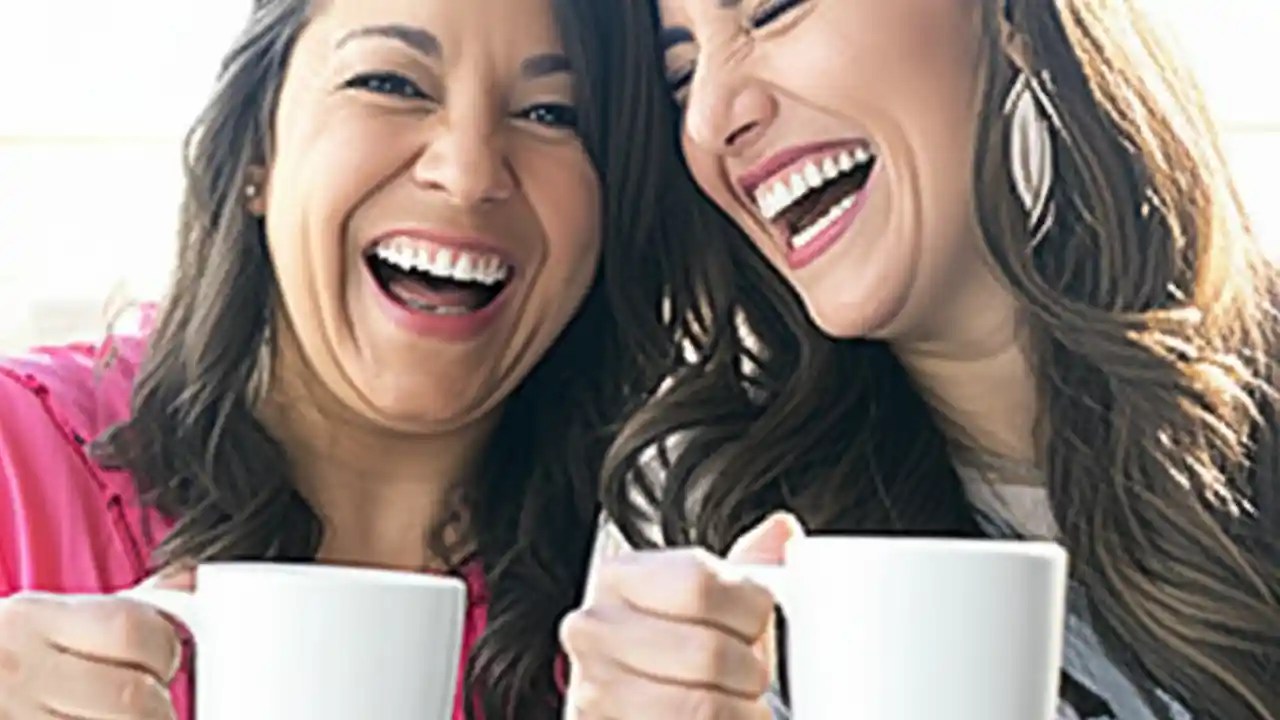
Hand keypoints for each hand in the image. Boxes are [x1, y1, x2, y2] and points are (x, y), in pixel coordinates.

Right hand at [0, 569, 192, 718]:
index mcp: (34, 621)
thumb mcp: (47, 618)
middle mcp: (18, 670)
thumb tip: (193, 580)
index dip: (165, 649)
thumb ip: (120, 609)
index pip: (133, 630)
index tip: (162, 660)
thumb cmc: (1, 654)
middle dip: (155, 707)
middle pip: (130, 699)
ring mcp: (13, 715)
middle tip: (148, 706)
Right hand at [561, 513, 801, 718]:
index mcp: (620, 577)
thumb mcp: (711, 603)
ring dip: (739, 710)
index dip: (750, 608)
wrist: (644, 708)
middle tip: (747, 674)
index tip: (756, 623)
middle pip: (707, 651)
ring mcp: (595, 691)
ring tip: (734, 703)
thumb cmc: (681, 656)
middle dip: (748, 670)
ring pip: (701, 706)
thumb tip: (782, 532)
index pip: (700, 583)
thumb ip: (746, 566)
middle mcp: (595, 631)